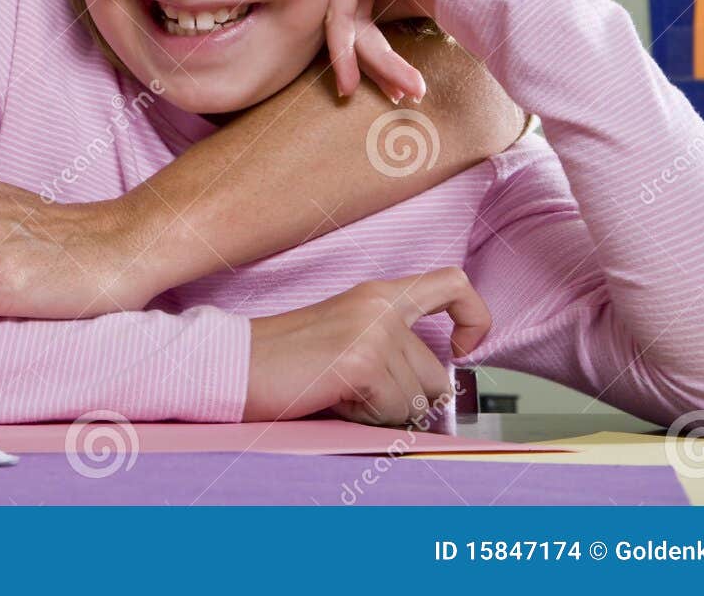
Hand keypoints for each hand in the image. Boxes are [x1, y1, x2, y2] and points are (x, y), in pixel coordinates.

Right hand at [242, 266, 490, 425]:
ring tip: (335, 391)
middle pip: (438, 373)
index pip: (452, 284)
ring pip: (418, 400)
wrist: (229, 364)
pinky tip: (331, 397)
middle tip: (353, 390)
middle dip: (405, 399)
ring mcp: (373, 330)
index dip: (474, 319)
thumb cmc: (278, 362)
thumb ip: (389, 349)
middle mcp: (379, 305)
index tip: (460, 350)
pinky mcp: (362, 361)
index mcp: (375, 293)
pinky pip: (394, 412)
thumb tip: (439, 392)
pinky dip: (366, 418)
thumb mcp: (343, 340)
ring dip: (381, 411)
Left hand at [325, 0, 491, 102]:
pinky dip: (356, 54)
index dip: (376, 50)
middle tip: (400, 97)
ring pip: (347, 20)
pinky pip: (341, 15)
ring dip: (378, 65)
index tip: (398, 88)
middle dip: (375, 62)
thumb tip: (353, 49)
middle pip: (350, 12)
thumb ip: (383, 6)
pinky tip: (390, 83)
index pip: (360, 1)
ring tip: (409, 94)